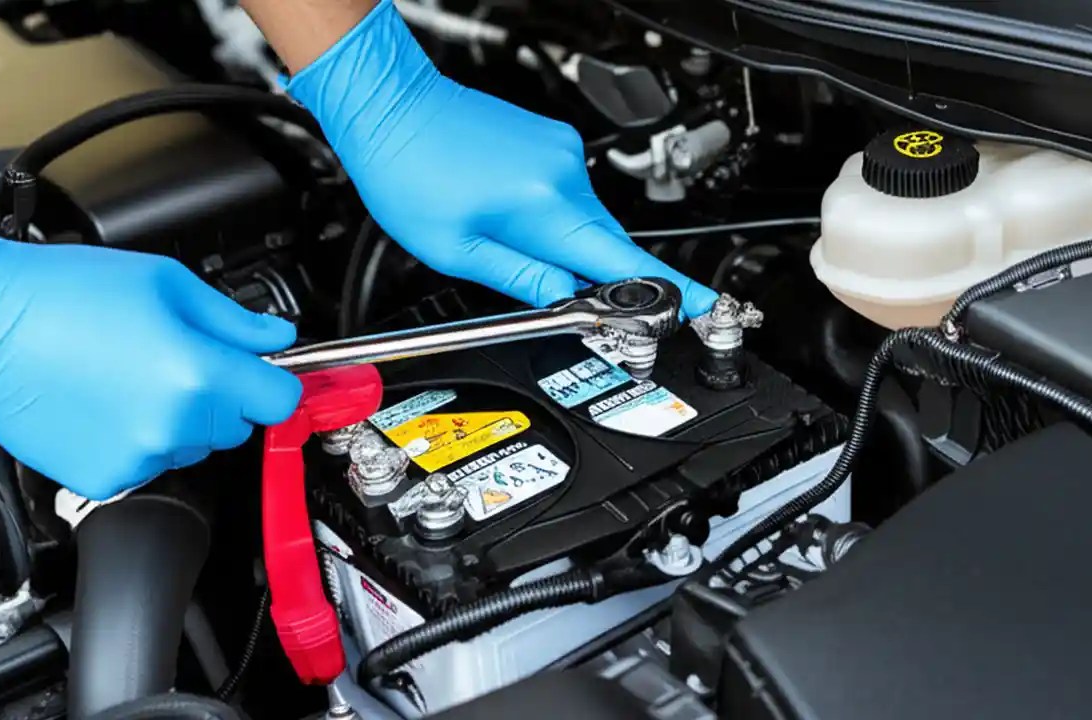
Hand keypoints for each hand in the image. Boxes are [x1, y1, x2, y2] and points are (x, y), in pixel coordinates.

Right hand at [0, 214, 301, 499]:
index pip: (279, 400)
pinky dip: (137, 440)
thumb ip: (234, 321)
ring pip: (193, 446)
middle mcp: (173, 425)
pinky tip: (106, 404)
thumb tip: (276, 337)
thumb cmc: (64, 294)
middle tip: (176, 359)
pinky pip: (148, 463)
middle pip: (236, 425)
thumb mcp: (167, 284)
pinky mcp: (105, 478)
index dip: (272, 380)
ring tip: (131, 378)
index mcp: (198, 373)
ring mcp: (139, 457)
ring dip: (178, 420)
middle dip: (220, 396)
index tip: (260, 373)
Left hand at [286, 0, 717, 315]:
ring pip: (588, 221)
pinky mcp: (552, 142)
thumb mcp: (457, 249)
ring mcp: (560, 152)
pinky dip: (558, 217)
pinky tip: (516, 218)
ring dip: (569, 246)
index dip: (667, 290)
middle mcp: (563, 172)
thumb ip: (523, 281)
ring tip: (511, 244)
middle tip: (577, 303)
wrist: (389, 102)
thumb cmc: (408, 168)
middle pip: (607, 244)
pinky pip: (572, 195)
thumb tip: (568, 303)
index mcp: (545, 204)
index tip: (702, 306)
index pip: (623, 261)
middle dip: (602, 278)